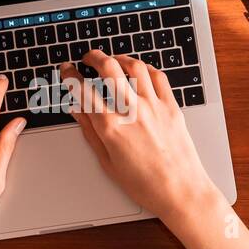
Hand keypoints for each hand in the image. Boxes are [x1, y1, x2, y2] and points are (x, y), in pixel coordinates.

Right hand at [61, 51, 248, 248]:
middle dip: (93, 57)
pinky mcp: (171, 107)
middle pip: (108, 68)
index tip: (67, 70)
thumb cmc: (145, 184)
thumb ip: (91, 132)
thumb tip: (78, 111)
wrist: (181, 191)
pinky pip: (158, 77)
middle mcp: (132, 112)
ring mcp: (154, 107)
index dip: (70, 76)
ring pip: (134, 67)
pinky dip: (145, 69)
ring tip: (113, 61)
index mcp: (111, 128)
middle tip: (87, 58)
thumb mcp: (108, 162)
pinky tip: (139, 72)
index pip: (83, 91)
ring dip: (119, 58)